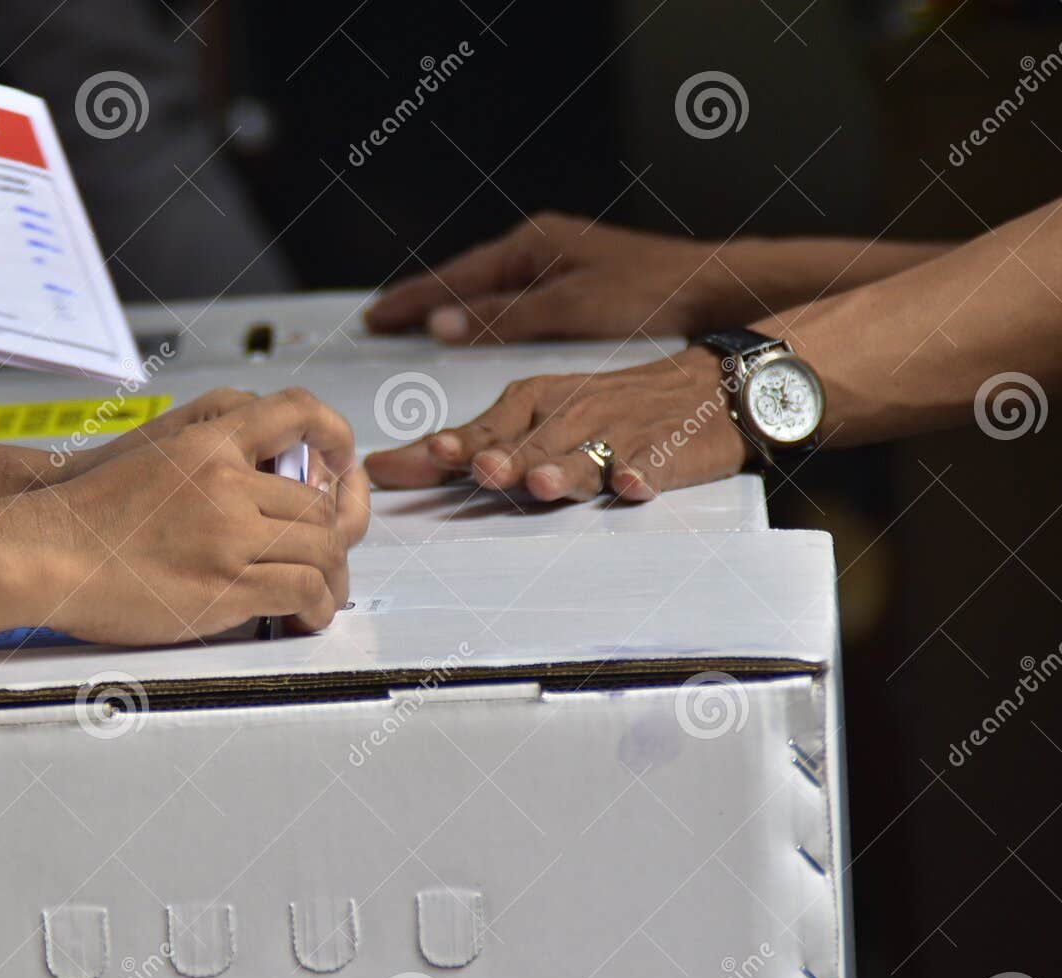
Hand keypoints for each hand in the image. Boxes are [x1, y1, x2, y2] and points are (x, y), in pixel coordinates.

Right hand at [30, 389, 371, 643]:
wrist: (45, 552)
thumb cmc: (88, 514)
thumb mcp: (155, 453)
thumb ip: (210, 456)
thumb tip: (260, 477)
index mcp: (208, 441)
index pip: (295, 411)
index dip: (334, 433)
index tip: (345, 462)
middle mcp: (226, 481)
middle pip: (319, 500)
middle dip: (339, 529)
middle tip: (336, 553)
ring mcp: (228, 533)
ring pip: (321, 546)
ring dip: (334, 576)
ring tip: (326, 594)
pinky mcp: (226, 585)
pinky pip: (302, 590)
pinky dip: (317, 606)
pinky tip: (308, 616)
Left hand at [364, 346, 747, 501]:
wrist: (706, 389)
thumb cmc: (605, 409)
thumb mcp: (533, 417)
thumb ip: (461, 447)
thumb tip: (376, 468)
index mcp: (534, 402)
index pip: (487, 427)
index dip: (459, 443)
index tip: (431, 453)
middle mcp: (570, 415)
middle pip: (532, 442)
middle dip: (506, 457)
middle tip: (483, 471)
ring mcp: (617, 434)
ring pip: (586, 455)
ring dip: (563, 468)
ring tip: (543, 483)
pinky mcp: (664, 451)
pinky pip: (651, 463)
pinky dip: (641, 473)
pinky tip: (631, 483)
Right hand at [365, 212, 726, 343]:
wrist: (716, 289)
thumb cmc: (652, 294)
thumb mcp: (569, 308)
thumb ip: (503, 316)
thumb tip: (439, 324)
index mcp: (533, 244)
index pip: (454, 276)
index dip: (411, 300)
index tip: (374, 318)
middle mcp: (541, 247)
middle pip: (465, 277)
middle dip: (421, 299)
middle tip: (380, 320)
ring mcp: (559, 263)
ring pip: (488, 288)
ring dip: (449, 306)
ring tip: (414, 324)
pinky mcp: (576, 283)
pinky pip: (511, 298)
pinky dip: (482, 312)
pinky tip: (475, 327)